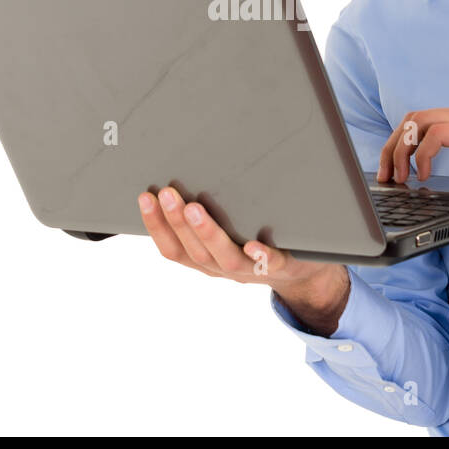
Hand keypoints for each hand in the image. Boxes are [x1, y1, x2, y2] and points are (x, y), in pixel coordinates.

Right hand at [136, 187, 349, 332]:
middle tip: (165, 194)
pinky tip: (253, 244)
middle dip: (176, 221)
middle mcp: (224, 268)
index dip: (155, 226)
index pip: (172, 248)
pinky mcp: (283, 266)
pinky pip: (269, 264)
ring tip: (193, 207)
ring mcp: (252, 269)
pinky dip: (260, 256)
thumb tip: (178, 176)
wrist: (304, 273)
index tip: (144, 198)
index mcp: (207, 260)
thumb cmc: (258, 243)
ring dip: (206, 233)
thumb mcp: (228, 232)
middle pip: (194, 251)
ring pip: (225, 258)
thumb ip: (205, 214)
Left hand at [378, 103, 448, 215]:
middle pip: (411, 119)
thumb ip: (443, 170)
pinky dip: (424, 153)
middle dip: (391, 148)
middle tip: (387, 177)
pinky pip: (438, 132)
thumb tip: (410, 185)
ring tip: (403, 178)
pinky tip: (425, 174)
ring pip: (419, 121)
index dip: (394, 146)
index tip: (385, 173)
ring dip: (403, 151)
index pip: (414, 122)